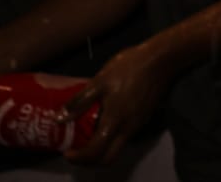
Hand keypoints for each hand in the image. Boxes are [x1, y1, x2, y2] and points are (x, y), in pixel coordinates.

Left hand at [60, 41, 174, 165]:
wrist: (161, 59)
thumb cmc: (128, 68)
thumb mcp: (99, 82)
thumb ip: (78, 102)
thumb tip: (59, 119)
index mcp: (114, 122)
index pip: (95, 152)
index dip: (79, 157)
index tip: (67, 152)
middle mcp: (128, 129)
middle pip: (108, 158)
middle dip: (90, 160)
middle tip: (77, 152)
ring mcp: (138, 124)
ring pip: (117, 147)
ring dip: (101, 148)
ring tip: (87, 135)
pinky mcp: (144, 117)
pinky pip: (125, 135)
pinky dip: (111, 136)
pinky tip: (104, 120)